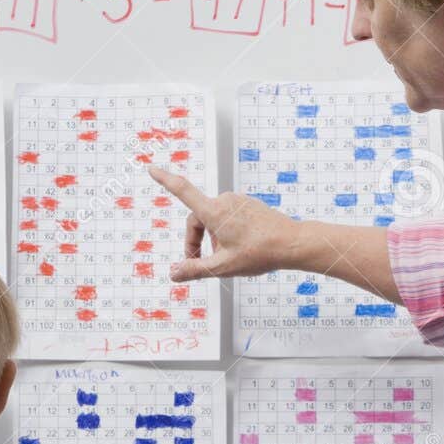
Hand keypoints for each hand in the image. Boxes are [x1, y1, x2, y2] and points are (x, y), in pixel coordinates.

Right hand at [148, 167, 303, 281]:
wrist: (292, 243)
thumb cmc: (259, 253)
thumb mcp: (223, 267)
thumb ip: (195, 270)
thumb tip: (173, 274)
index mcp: (214, 212)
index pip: (183, 191)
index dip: (165, 180)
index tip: (151, 169)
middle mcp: (224, 201)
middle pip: (197, 219)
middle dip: (195, 241)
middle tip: (201, 264)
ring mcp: (237, 201)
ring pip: (213, 220)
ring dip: (212, 239)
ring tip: (226, 259)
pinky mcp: (248, 205)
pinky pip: (228, 218)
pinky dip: (225, 233)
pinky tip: (239, 249)